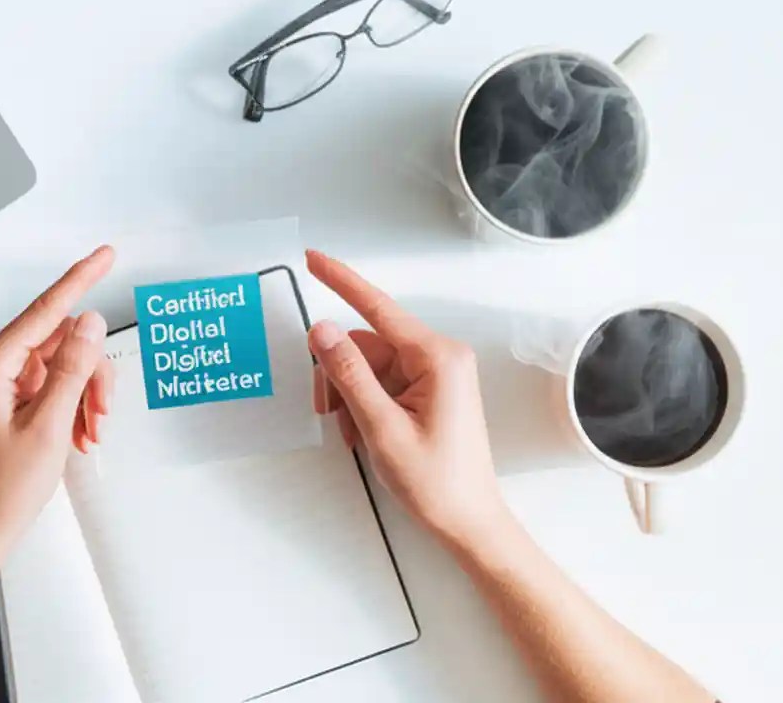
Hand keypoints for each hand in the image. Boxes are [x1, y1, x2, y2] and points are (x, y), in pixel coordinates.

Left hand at [0, 246, 115, 555]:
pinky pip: (59, 387)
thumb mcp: (48, 427)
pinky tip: (78, 437)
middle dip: (91, 373)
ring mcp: (6, 384)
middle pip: (64, 341)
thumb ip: (73, 370)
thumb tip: (89, 322)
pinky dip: (76, 408)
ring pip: (67, 366)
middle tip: (101, 413)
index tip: (106, 255)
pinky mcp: (15, 401)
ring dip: (86, 396)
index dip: (81, 279)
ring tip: (88, 433)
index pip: (46, 309)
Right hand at [305, 250, 509, 545]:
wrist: (469, 522)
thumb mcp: (381, 428)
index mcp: (436, 358)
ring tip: (353, 434)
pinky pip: (381, 382)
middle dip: (338, 374)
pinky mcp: (428, 391)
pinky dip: (363, 404)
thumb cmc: (436, 482)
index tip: (313, 259)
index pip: (378, 308)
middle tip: (326, 412)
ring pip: (368, 365)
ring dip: (349, 395)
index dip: (341, 281)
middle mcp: (439, 357)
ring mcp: (434, 374)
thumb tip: (322, 331)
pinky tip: (363, 434)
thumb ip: (349, 375)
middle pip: (365, 343)